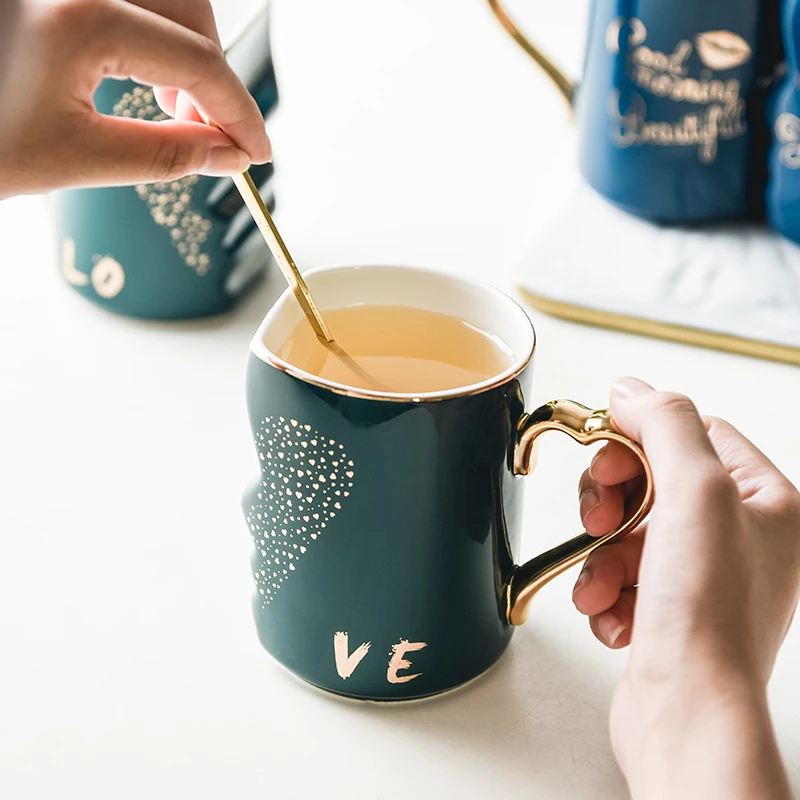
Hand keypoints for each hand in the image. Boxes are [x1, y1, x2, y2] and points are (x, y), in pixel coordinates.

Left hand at [0, 0, 270, 196]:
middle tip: (215, 136)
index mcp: (83, 18)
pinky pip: (132, 1)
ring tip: (177, 112)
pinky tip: (144, 78)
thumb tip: (228, 155)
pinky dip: (155, 35)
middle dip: (216, 78)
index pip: (200, 64)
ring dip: (189, 53)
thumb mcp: (78, 159)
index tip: (257, 151)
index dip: (242, 114)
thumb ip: (169, 156)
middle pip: (192, 12)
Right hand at [573, 378, 799, 798]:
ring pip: (628, 529)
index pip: (695, 433)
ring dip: (602, 554)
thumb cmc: (708, 616)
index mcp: (768, 502)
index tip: (605, 448)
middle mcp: (741, 537)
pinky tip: (613, 613)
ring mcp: (704, 576)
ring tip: (606, 584)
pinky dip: (605, 589)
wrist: (686, 713)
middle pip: (652, 479)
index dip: (642, 437)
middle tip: (600, 517)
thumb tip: (631, 390)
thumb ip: (664, 424)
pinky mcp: (668, 609)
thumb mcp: (694, 492)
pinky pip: (619, 573)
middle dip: (613, 500)